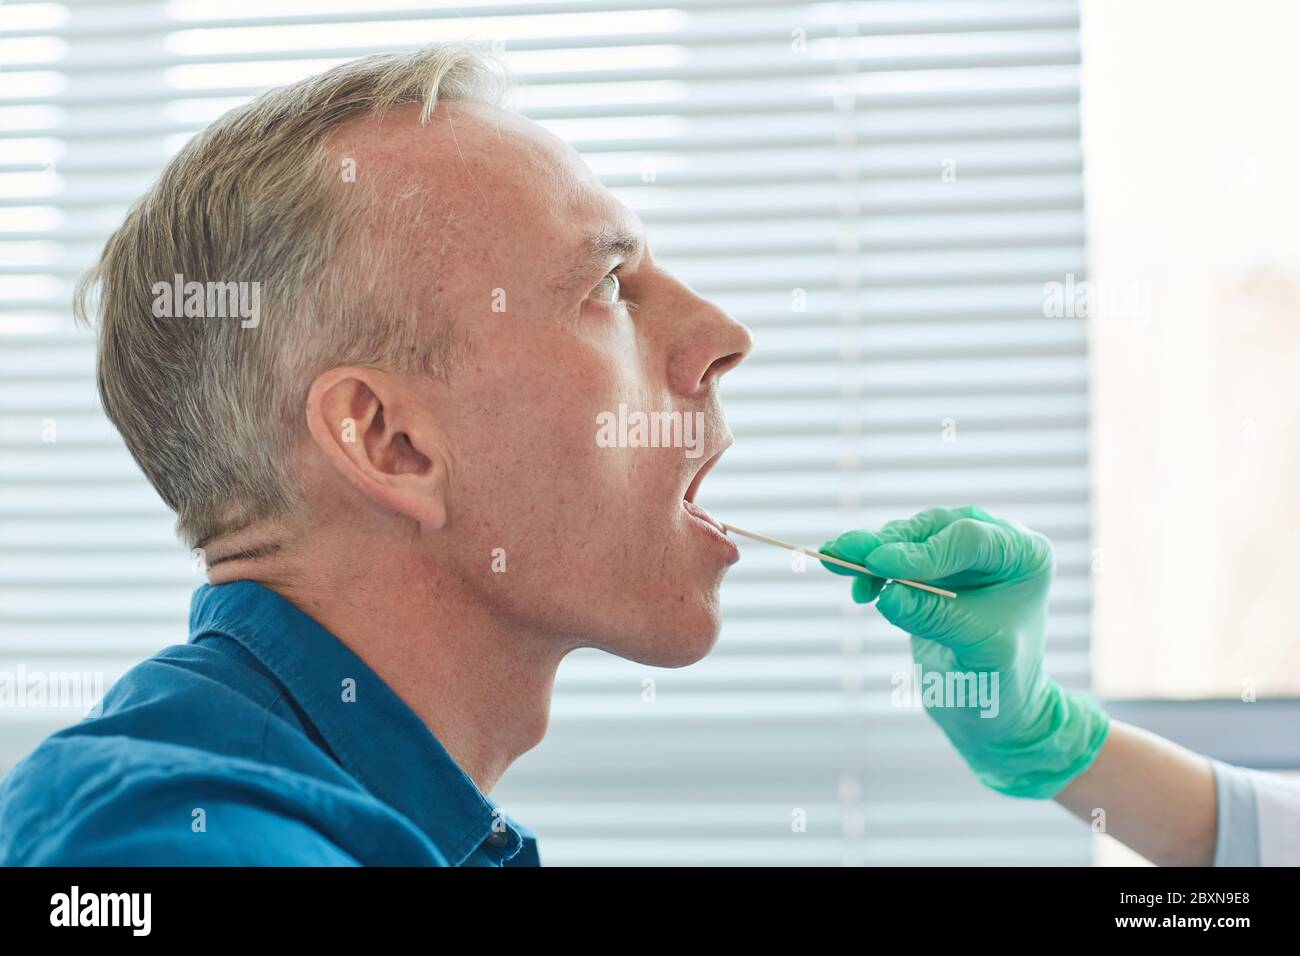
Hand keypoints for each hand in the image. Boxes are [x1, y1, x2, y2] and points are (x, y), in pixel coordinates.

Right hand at [821, 506, 1108, 798]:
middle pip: (932, 530)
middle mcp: (995, 542)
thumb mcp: (976, 651)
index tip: (878, 564)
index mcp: (1025, 554)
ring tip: (834, 560)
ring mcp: (961, 552)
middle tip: (844, 551)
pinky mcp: (930, 568)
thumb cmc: (1000, 682)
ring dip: (869, 551)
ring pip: (907, 538)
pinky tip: (851, 580)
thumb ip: (936, 619)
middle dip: (886, 543)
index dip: (921, 551)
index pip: (968, 539)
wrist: (992, 709)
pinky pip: (893, 556)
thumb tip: (887, 595)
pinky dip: (868, 567)